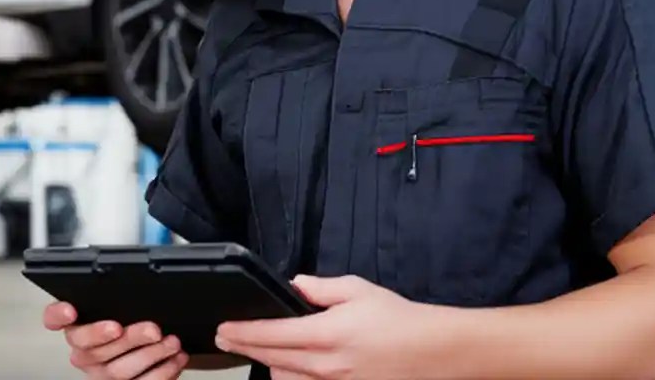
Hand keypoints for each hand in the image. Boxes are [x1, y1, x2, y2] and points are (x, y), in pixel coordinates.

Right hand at [43, 301, 188, 378]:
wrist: (146, 354)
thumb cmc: (131, 323)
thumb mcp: (125, 306)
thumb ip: (122, 299)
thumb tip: (142, 289)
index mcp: (77, 327)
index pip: (54, 319)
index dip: (58, 315)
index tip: (71, 310)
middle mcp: (83, 353)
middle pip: (93, 349)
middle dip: (128, 339)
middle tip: (152, 329)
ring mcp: (100, 374)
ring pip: (117, 371)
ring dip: (150, 356)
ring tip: (171, 342)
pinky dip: (162, 372)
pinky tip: (175, 359)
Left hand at [213, 275, 440, 379]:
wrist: (431, 351)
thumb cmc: (396, 318)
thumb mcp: (357, 289)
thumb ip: (319, 287)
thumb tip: (294, 285)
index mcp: (325, 334)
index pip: (270, 334)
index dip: (242, 331)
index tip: (223, 326)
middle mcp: (324, 365)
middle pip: (269, 359)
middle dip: (243, 347)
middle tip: (225, 337)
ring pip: (283, 379)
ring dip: (267, 363)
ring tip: (257, 348)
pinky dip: (290, 377)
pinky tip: (287, 365)